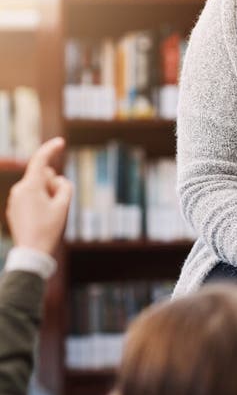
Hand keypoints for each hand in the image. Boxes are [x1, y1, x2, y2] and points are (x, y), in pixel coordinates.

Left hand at [6, 138, 72, 255]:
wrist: (32, 252)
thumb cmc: (48, 229)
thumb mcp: (63, 206)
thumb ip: (64, 186)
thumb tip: (56, 180)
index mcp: (30, 186)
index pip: (40, 160)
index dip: (51, 149)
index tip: (60, 142)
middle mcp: (19, 189)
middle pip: (41, 176)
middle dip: (52, 183)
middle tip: (58, 204)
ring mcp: (15, 199)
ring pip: (36, 187)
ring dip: (46, 194)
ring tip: (49, 215)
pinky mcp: (14, 208)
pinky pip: (30, 198)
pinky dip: (39, 202)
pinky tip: (41, 220)